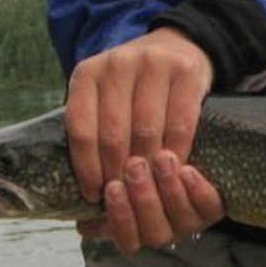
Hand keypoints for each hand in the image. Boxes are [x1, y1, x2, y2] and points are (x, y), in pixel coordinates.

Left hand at [65, 27, 223, 250]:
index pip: (80, 128)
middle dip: (118, 173)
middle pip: (113, 134)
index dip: (86, 168)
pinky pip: (180, 122)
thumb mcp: (104, 98)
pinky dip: (178, 151)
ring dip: (148, 168)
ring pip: (146, 131)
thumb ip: (92, 136)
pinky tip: (175, 168)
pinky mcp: (185, 70)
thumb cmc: (134, 87)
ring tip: (148, 187)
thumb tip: (86, 219)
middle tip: (125, 196)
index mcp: (88, 72)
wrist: (176, 47)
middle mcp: (117, 63)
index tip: (93, 194)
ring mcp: (153, 63)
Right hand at [77, 150, 225, 252]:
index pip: (127, 240)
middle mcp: (165, 231)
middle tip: (135, 165)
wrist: (184, 153)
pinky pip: (210, 207)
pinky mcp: (214, 207)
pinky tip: (187, 169)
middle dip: (143, 198)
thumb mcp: (118, 181)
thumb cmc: (143, 169)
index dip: (120, 218)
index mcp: (138, 231)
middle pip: (154, 232)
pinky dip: (198, 190)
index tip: (111, 187)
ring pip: (182, 219)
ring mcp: (191, 222)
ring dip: (169, 188)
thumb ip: (100, 199)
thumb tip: (82, 224)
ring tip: (162, 158)